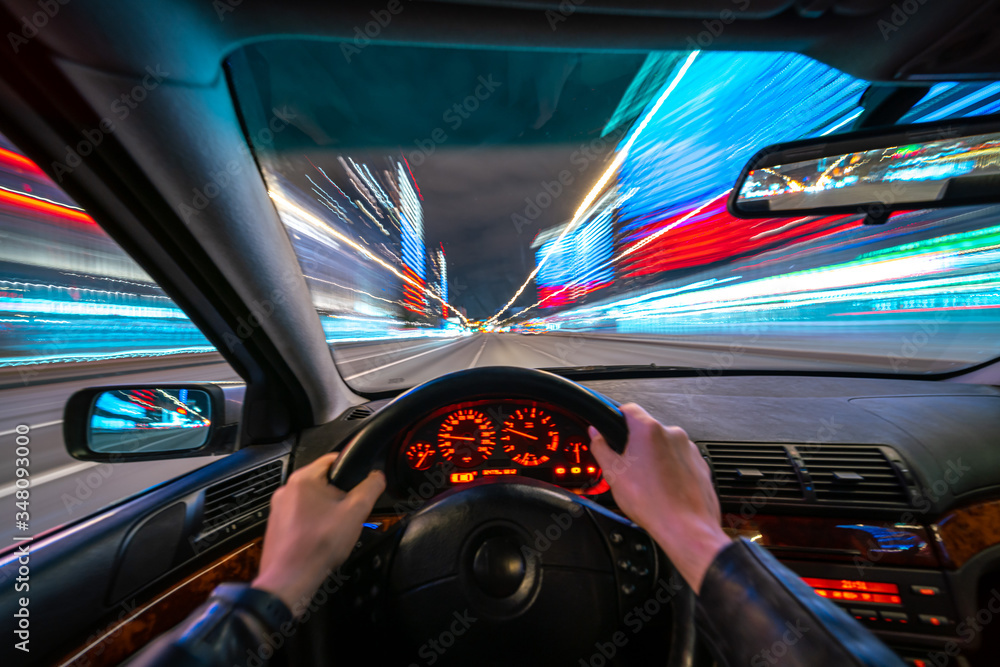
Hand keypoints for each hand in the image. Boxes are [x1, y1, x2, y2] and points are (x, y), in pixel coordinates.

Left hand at [252, 452, 384, 612]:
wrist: (290, 579)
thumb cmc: (318, 546)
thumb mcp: (356, 512)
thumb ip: (370, 488)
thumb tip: (377, 476)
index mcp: (303, 479)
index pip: (333, 459)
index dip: (352, 470)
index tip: (360, 485)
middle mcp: (286, 490)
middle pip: (323, 482)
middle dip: (339, 496)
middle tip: (349, 514)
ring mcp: (278, 509)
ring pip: (312, 501)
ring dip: (326, 511)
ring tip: (334, 531)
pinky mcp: (277, 526)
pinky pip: (301, 517)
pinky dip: (313, 525)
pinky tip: (321, 540)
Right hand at [589, 404, 729, 592]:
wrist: (686, 528)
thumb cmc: (653, 503)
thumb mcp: (614, 474)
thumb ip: (601, 448)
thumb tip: (596, 435)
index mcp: (649, 431)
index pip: (629, 409)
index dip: (617, 417)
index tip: (612, 428)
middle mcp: (673, 434)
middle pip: (647, 431)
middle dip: (636, 445)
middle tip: (628, 466)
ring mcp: (689, 449)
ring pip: (664, 447)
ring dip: (655, 458)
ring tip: (648, 484)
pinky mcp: (700, 465)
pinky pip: (680, 461)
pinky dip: (671, 470)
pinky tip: (663, 489)